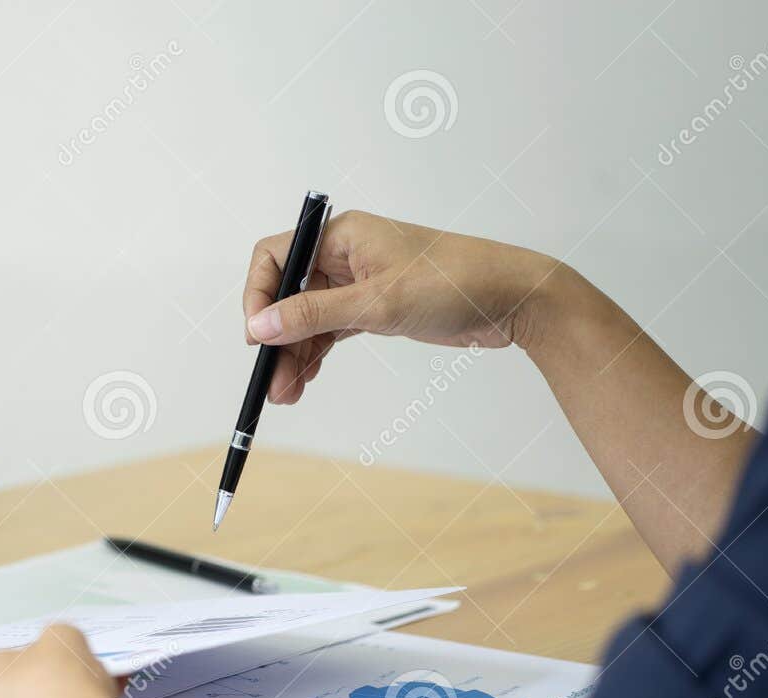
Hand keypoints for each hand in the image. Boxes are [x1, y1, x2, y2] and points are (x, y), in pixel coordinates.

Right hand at [243, 211, 559, 402]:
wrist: (510, 298)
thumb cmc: (453, 283)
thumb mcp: (376, 303)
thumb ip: (313, 315)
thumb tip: (260, 327)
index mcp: (341, 235)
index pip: (275, 256)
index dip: (258, 296)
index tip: (257, 336)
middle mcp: (344, 254)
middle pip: (287, 295)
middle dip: (276, 339)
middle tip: (272, 381)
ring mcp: (358, 282)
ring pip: (307, 319)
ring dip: (293, 354)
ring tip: (287, 393)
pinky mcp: (373, 307)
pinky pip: (329, 330)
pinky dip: (315, 354)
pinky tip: (305, 379)